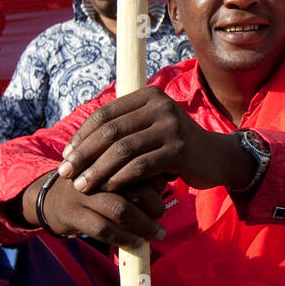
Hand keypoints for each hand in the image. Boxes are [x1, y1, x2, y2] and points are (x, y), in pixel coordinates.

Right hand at [38, 173, 166, 249]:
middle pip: (133, 187)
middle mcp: (94, 173)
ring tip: (158, 233)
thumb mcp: (114, 171)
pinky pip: (103, 229)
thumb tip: (174, 172)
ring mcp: (82, 194)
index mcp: (106, 157)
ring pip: (120, 210)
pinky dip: (124, 238)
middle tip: (161, 214)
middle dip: (153, 204)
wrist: (52, 200)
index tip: (164, 192)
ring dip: (144, 225)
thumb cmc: (95, 186)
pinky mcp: (73, 215)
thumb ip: (141, 170)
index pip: (140, 165)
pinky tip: (138, 242)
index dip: (157, 181)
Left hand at [56, 86, 254, 193]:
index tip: (66, 155)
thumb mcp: (152, 128)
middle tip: (67, 172)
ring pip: (123, 149)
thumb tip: (79, 142)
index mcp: (150, 97)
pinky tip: (109, 189)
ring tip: (83, 185)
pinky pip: (141, 165)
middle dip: (84, 154)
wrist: (218, 157)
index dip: (83, 135)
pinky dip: (121, 178)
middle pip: (111, 131)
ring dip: (98, 169)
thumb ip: (125, 128)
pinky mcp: (180, 150)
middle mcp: (161, 107)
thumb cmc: (176, 147)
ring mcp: (172, 127)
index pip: (106, 114)